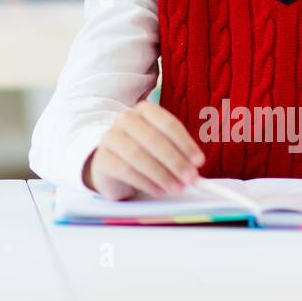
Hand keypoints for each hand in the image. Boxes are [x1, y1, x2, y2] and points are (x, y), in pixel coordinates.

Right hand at [84, 102, 204, 200]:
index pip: (168, 123)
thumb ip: (178, 153)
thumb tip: (196, 168)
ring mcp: (111, 137)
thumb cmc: (143, 152)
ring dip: (161, 173)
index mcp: (145, 110)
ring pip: (138, 154)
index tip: (199, 161)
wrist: (111, 164)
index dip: (185, 143)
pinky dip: (145, 182)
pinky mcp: (102, 159)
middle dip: (175, 160)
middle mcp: (126, 119)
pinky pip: (125, 170)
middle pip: (153, 138)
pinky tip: (158, 190)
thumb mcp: (161, 146)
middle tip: (190, 178)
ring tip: (176, 187)